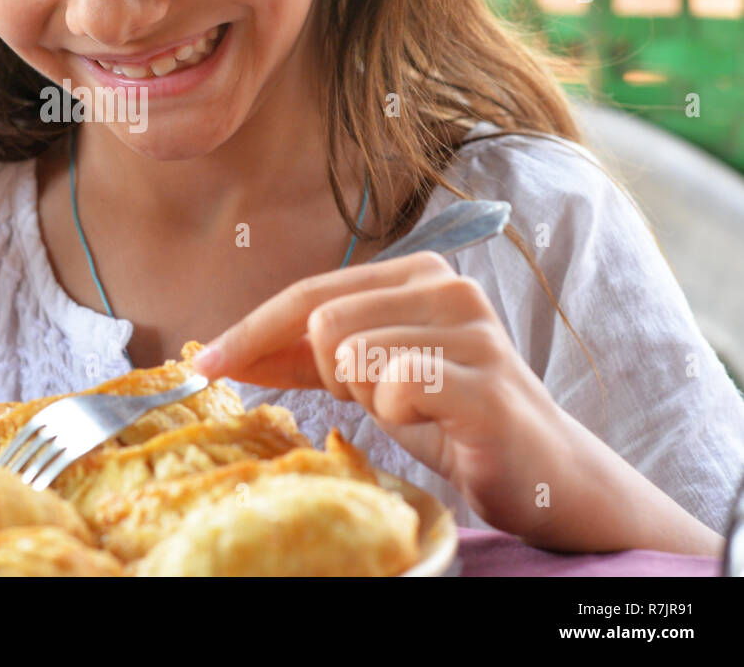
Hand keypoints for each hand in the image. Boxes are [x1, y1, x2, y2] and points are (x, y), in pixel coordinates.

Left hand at [190, 252, 590, 542]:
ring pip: (352, 356)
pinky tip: (432, 421)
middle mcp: (448, 287)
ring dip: (368, 399)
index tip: (203, 365)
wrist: (540, 471)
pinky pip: (395, 389)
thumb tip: (222, 353)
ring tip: (414, 410)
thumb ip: (306, 354)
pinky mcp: (486, 383)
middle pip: (322, 323)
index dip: (251, 331)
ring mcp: (473, 331)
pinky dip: (397, 416)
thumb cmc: (449, 417)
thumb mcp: (368, 375)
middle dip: (330, 375)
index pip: (308, 293)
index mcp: (417, 273)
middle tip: (378, 398)